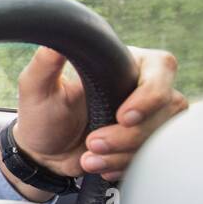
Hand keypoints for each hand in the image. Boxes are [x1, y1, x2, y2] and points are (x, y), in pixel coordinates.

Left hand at [14, 45, 188, 182]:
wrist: (44, 155)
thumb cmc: (40, 115)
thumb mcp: (35, 88)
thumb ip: (44, 63)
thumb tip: (55, 38)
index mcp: (122, 63)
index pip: (162, 66)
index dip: (149, 94)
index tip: (122, 116)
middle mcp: (142, 86)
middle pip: (167, 107)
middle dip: (129, 135)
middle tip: (93, 143)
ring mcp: (150, 116)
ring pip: (161, 135)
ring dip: (124, 153)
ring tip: (89, 157)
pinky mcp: (147, 142)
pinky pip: (155, 156)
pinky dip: (125, 165)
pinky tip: (100, 164)